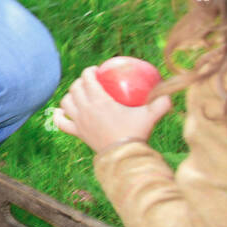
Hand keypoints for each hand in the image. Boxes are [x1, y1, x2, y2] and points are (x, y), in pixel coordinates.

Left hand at [53, 66, 171, 153]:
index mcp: (99, 100)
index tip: (95, 70)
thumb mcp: (150, 116)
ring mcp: (78, 121)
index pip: (87, 79)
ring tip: (77, 94)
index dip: (88, 71)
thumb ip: (161, 103)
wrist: (123, 156)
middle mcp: (84, 109)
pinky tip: (59, 112)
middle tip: (89, 82)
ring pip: (66, 102)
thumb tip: (169, 94)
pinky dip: (57, 116)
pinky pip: (60, 122)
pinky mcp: (76, 133)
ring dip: (70, 95)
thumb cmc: (136, 133)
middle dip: (79, 81)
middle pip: (75, 88)